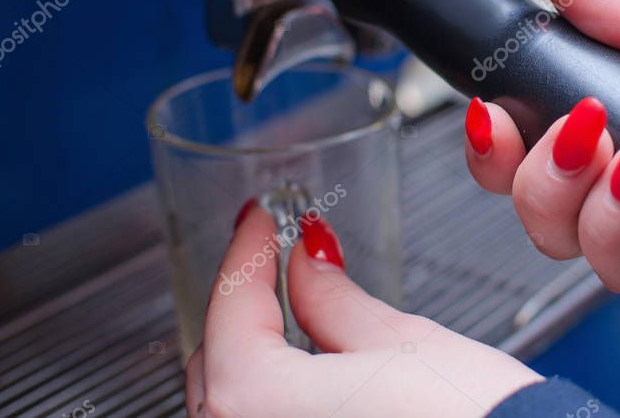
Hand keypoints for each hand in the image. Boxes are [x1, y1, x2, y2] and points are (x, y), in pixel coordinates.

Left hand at [186, 209, 540, 416]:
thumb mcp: (402, 342)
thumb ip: (333, 297)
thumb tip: (307, 259)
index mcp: (257, 405)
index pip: (230, 308)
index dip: (247, 250)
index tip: (260, 219)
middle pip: (217, 362)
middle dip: (243, 303)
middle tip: (272, 256)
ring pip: (231, 406)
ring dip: (254, 353)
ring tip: (288, 308)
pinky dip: (271, 399)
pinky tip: (305, 371)